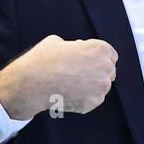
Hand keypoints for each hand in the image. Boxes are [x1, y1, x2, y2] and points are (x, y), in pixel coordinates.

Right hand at [0, 34, 117, 119]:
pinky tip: (67, 95)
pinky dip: (82, 99)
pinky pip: (92, 100)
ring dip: (90, 87)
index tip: (91, 64)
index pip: (110, 55)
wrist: (32, 83)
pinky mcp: (94, 102)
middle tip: (80, 76)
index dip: (99, 59)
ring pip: (101, 87)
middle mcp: (106, 67)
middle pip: (108, 71)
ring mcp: (102, 86)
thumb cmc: (43, 59)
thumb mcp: (57, 41)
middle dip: (97, 73)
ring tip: (70, 86)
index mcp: (100, 49)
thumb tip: (77, 50)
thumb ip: (74, 46)